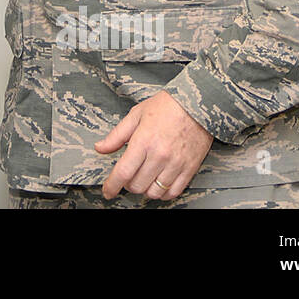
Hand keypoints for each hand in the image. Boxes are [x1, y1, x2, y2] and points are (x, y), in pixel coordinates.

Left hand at [95, 90, 213, 200]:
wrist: (197, 105)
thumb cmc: (167, 106)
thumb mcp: (136, 115)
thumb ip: (116, 135)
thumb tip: (100, 148)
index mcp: (144, 141)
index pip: (123, 172)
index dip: (112, 185)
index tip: (108, 191)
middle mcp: (159, 156)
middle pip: (137, 185)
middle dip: (127, 185)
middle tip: (127, 177)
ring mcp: (176, 164)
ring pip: (154, 192)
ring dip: (144, 190)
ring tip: (143, 179)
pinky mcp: (190, 169)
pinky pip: (173, 192)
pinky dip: (163, 193)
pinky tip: (158, 184)